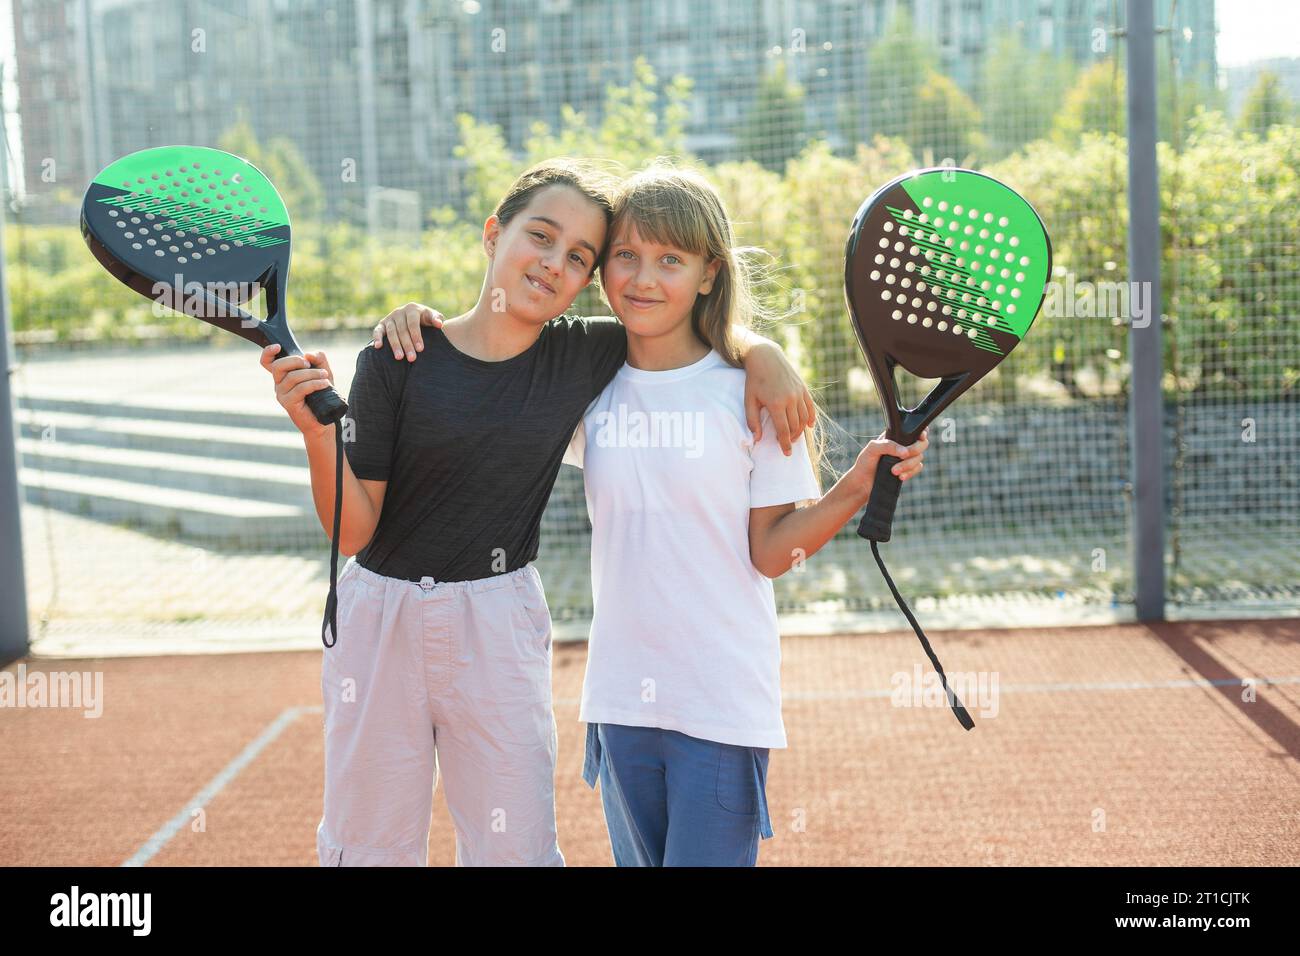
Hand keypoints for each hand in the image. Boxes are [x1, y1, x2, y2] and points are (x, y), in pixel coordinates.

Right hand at [260, 344, 335, 438]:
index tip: (278, 346)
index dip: (268, 353)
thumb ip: (318, 359)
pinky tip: (325, 384)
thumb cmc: (322, 395)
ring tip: (325, 377)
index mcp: (284, 375)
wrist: (324, 419)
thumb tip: (308, 354)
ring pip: (292, 377)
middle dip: (295, 361)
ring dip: (312, 374)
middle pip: (278, 366)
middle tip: (309, 364)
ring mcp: (282, 394)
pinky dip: (314, 384)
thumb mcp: (323, 373)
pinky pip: (300, 389)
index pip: (267, 363)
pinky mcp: (288, 403)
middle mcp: (279, 384)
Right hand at [371, 302, 445, 360]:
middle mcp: (399, 312)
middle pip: (402, 330)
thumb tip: (439, 324)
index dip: (416, 336)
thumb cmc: (427, 320)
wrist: (416, 317)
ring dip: (395, 345)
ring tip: (399, 358)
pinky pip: (378, 330)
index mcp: (412, 309)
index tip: (420, 349)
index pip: (413, 324)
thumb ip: (437, 319)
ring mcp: (390, 317)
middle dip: (407, 345)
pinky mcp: (382, 324)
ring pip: (391, 332)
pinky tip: (378, 347)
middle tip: (412, 358)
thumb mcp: (433, 317)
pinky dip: (377, 338)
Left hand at [742, 340, 815, 455]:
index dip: (785, 444)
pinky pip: (810, 407)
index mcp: (776, 403)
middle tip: (788, 445)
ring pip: (804, 418)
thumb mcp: (749, 400)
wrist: (765, 357)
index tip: (786, 453)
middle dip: (792, 438)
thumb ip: (752, 421)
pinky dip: (811, 418)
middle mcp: (790, 399)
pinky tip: (809, 426)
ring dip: (801, 430)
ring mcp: (798, 393)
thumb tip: (756, 439)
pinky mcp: (803, 388)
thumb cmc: (754, 380)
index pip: (783, 430)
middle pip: (795, 426)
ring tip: (794, 436)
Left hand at [852, 428, 928, 493]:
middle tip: (903, 456)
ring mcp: (907, 458)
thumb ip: (887, 445)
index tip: (920, 436)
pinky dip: (910, 472)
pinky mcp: (908, 470)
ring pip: (920, 457)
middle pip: (922, 443)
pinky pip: (918, 468)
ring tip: (893, 471)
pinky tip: (900, 477)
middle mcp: (903, 445)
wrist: (863, 483)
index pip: (914, 429)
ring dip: (908, 465)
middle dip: (915, 449)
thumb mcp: (872, 449)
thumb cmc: (865, 462)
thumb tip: (905, 452)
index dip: (922, 431)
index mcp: (895, 436)